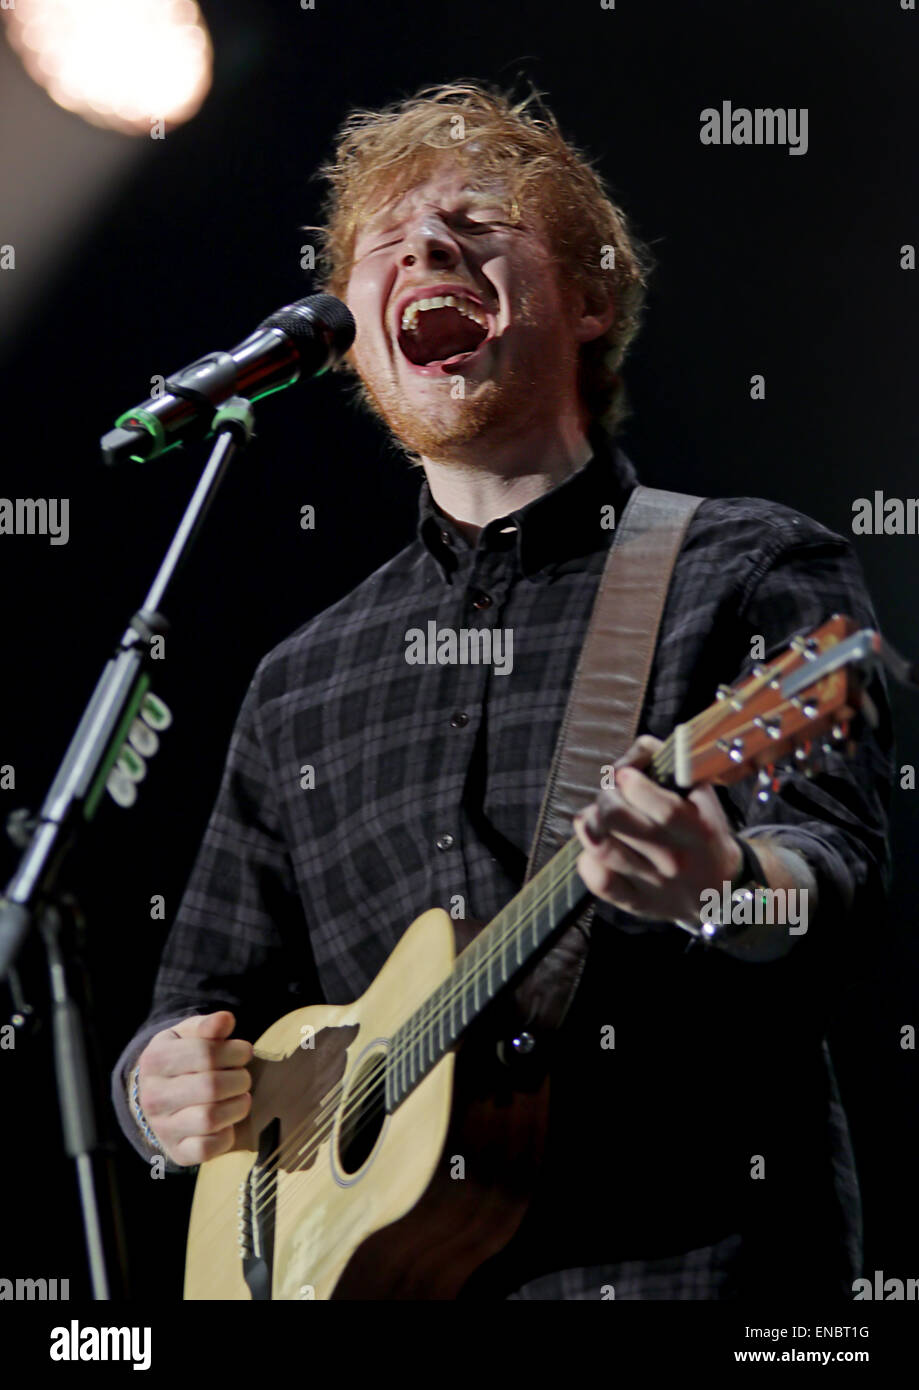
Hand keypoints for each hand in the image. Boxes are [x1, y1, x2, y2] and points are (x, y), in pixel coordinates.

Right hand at [134, 1010, 253, 1165]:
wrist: (157, 1099)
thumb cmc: (180, 1060)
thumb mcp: (187, 1036)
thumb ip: (207, 1026)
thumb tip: (226, 1020)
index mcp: (155, 1061)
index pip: (206, 1054)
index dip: (235, 1051)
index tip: (244, 1052)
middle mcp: (153, 1097)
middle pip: (211, 1087)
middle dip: (239, 1079)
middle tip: (243, 1076)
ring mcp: (163, 1128)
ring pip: (210, 1118)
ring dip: (238, 1106)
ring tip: (240, 1097)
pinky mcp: (177, 1152)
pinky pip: (207, 1149)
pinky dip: (226, 1134)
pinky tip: (227, 1121)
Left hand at [573, 735, 742, 929]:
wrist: (721, 890)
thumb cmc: (704, 831)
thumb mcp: (702, 793)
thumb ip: (671, 762)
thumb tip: (635, 752)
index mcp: (696, 829)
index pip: (662, 808)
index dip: (633, 784)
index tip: (624, 775)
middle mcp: (674, 860)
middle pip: (619, 822)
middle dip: (605, 797)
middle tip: (609, 793)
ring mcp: (653, 884)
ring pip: (602, 849)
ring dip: (589, 824)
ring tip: (597, 817)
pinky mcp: (635, 902)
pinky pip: (598, 881)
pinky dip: (587, 858)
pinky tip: (597, 847)